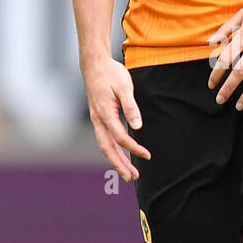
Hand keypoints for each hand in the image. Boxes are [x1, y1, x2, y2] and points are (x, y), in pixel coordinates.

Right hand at [81, 55, 150, 181]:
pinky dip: (112, 150)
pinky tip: (121, 156)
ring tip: (128, 173)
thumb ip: (131, 107)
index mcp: (105, 113)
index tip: (147, 156)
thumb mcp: (124, 87)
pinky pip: (104, 139)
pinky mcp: (98, 118)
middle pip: (108, 148)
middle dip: (120, 164)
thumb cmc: (111, 74)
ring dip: (116, 160)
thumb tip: (138, 126)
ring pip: (104, 146)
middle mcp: (98, 120)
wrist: (94, 64)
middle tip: (132, 178)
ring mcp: (96, 120)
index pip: (121, 138)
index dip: (134, 148)